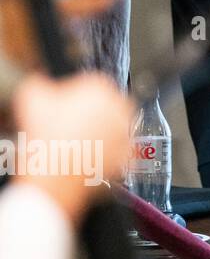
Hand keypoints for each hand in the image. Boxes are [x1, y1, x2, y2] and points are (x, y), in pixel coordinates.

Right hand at [10, 73, 133, 224]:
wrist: (56, 174)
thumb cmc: (48, 137)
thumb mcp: (32, 96)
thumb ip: (40, 84)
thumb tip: (43, 85)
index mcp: (102, 87)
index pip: (89, 84)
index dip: (72, 96)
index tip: (63, 107)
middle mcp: (121, 108)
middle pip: (104, 105)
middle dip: (88, 114)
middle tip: (68, 125)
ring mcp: (127, 133)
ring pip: (111, 127)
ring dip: (97, 132)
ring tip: (74, 142)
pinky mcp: (128, 156)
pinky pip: (115, 151)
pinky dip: (103, 153)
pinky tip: (84, 155)